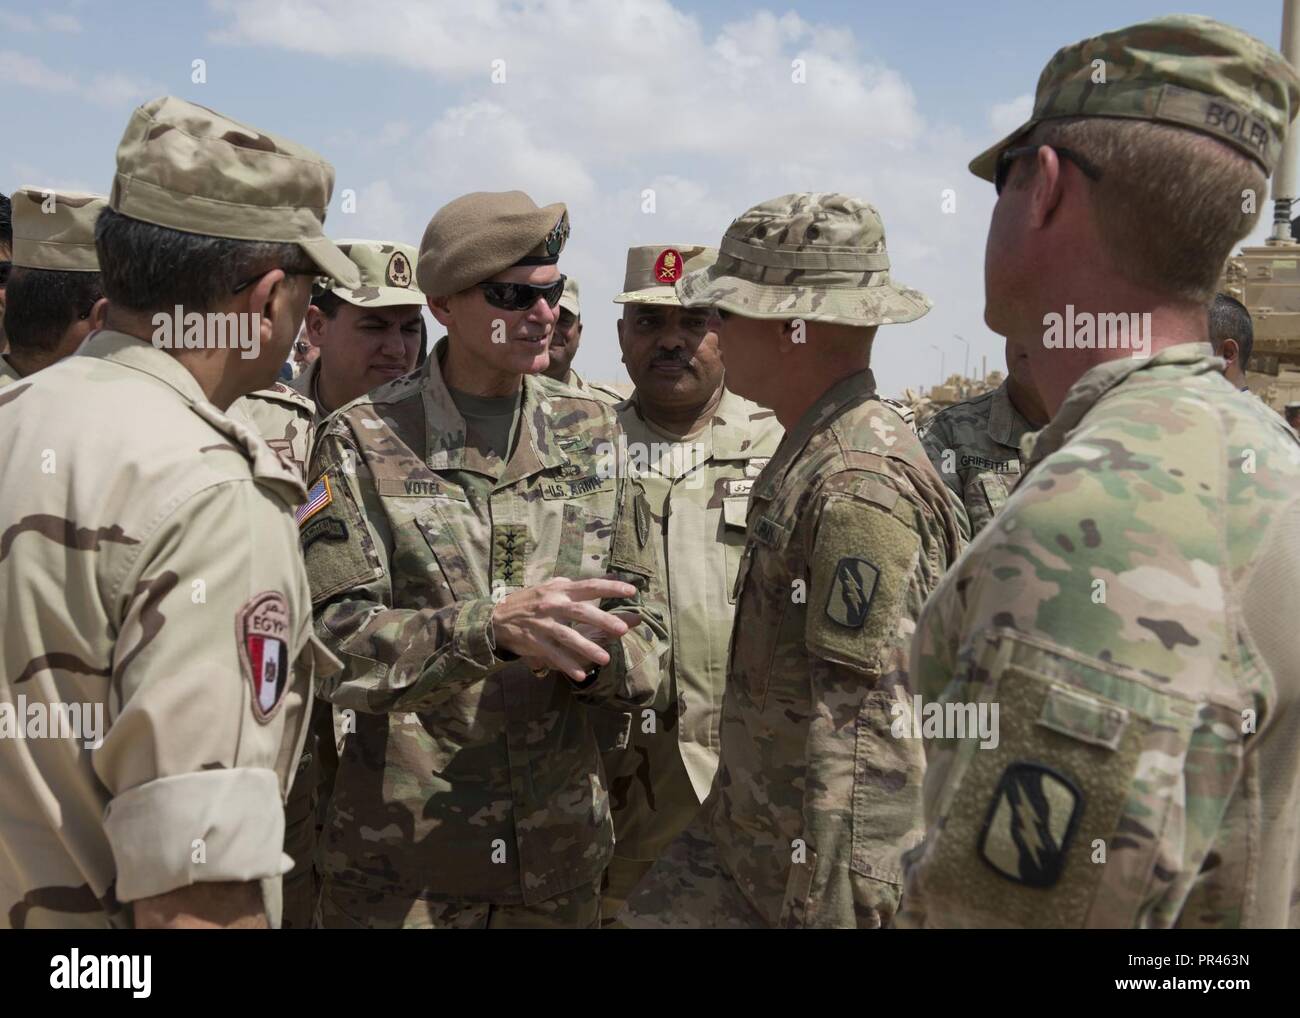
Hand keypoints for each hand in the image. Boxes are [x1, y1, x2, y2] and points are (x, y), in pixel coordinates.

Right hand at [492, 576, 641, 682]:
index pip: (589, 586)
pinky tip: (581, 675)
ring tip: (605, 659)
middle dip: (603, 620)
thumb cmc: (530, 601)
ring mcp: (543, 624)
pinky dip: (567, 665)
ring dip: (587, 648)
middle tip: (623, 629)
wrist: (497, 618)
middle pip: (581, 612)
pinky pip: (553, 655)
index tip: (632, 591)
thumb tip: (608, 577)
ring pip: (567, 637)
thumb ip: (578, 585)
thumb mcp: (551, 587)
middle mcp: (553, 605)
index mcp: (560, 590)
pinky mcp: (535, 642)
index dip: (611, 588)